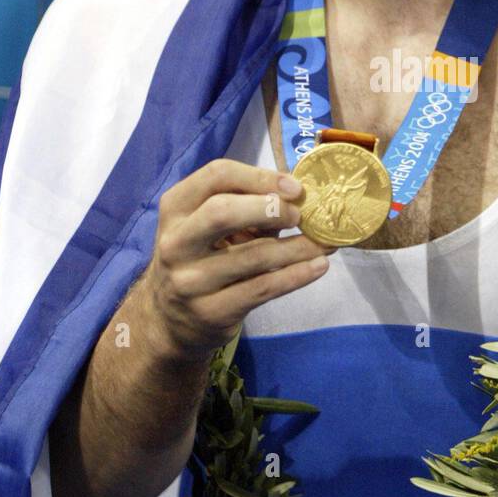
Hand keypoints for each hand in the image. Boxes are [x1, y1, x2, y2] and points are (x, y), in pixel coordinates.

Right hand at [136, 158, 333, 361]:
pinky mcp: (210, 312)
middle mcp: (176, 242)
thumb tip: (301, 197)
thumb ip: (246, 208)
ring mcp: (189, 281)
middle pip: (222, 212)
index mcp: (176, 208)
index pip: (216, 176)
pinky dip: (296, 275)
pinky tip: (318, 267)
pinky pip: (262, 289)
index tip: (295, 188)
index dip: (260, 177)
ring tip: (326, 243)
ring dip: (297, 247)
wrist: (171, 320)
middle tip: (301, 215)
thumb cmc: (202, 258)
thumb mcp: (210, 228)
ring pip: (252, 256)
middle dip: (270, 208)